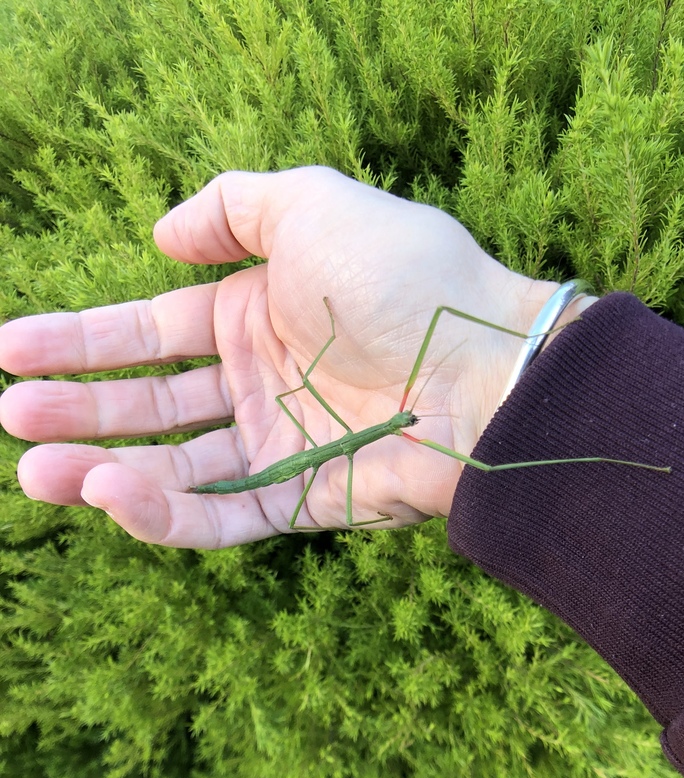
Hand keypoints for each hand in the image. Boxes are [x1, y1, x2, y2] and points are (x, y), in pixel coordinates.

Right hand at [0, 167, 554, 547]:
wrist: (485, 367)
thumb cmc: (404, 278)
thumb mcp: (313, 204)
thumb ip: (233, 207)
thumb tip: (162, 234)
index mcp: (259, 312)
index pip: (151, 331)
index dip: (80, 340)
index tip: (10, 349)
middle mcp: (263, 380)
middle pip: (151, 403)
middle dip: (78, 410)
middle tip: (13, 419)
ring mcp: (282, 445)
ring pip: (175, 468)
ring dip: (101, 470)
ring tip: (35, 472)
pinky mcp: (305, 501)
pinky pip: (222, 514)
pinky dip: (163, 512)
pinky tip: (108, 493)